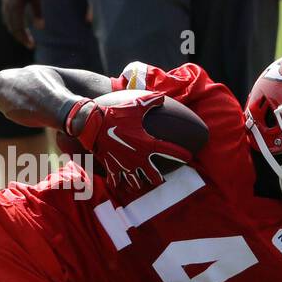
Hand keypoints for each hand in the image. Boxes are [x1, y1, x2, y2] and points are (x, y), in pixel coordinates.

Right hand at [1, 0, 42, 48]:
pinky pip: (6, 16)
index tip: (32, 46)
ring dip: (15, 31)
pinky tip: (17, 23)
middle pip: (12, 28)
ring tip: (24, 35)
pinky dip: (12, 23)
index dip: (25, 39)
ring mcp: (4, 3)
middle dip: (20, 37)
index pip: (18, 29)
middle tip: (29, 43)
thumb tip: (40, 28)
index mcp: (15, 8)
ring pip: (8, 22)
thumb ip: (38, 12)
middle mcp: (7, 7)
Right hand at [68, 91, 192, 190]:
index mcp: (147, 144)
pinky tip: (119, 184)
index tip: (188, 157)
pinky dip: (119, 184)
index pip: (170, 151)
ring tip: (140, 184)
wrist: (93, 124)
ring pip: (136, 183)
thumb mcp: (136, 105)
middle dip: (157, 180)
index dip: (182, 155)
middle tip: (159, 180)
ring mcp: (125, 165)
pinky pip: (117, 182)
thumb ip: (152, 101)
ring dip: (139, 184)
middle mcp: (138, 159)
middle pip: (153, 177)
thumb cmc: (116, 114)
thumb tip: (163, 97)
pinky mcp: (112, 168)